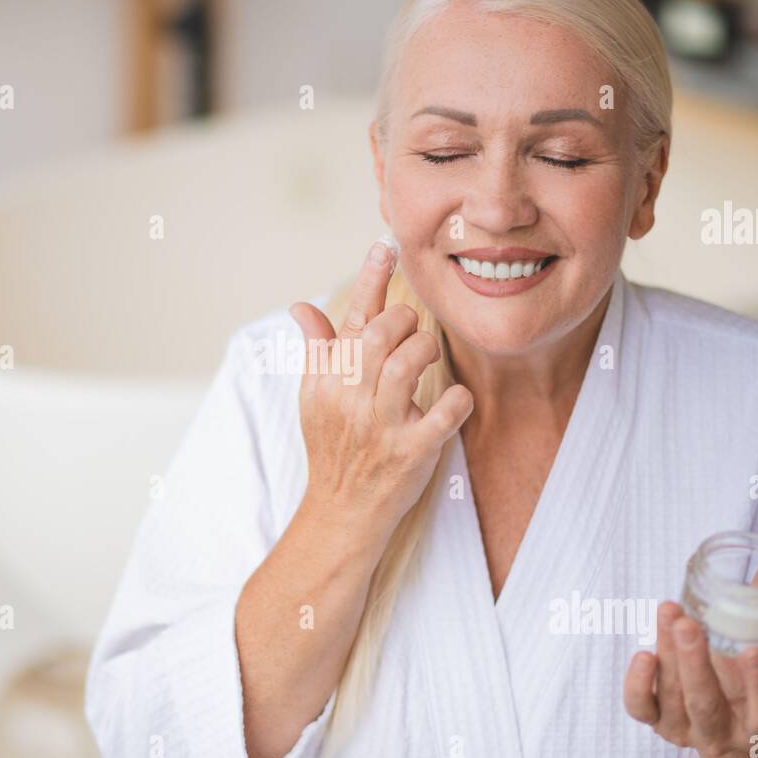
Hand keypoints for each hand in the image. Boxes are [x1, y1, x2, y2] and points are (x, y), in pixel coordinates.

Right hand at [287, 238, 473, 527]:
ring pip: (407, 365)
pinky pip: (441, 415)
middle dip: (404, 321)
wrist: (340, 511)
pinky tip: (456, 399)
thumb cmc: (333, 449)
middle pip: (379, 336)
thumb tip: (301, 307)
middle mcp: (350, 399)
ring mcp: (380, 426)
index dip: (370, 279)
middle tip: (411, 330)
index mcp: (328, 380)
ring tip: (427, 359)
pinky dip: (456, 401)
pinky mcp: (410, 453)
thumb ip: (316, 351)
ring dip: (426, 352)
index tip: (386, 245)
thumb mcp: (314, 399)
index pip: (348, 319)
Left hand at [623, 563, 757, 757]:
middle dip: (695, 663)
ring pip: (673, 696)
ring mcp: (688, 732)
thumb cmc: (749, 680)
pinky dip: (638, 683)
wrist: (732, 721)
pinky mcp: (659, 723)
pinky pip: (641, 708)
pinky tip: (642, 655)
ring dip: (668, 653)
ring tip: (669, 613)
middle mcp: (725, 734)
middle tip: (688, 625)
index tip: (755, 651)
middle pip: (706, 703)